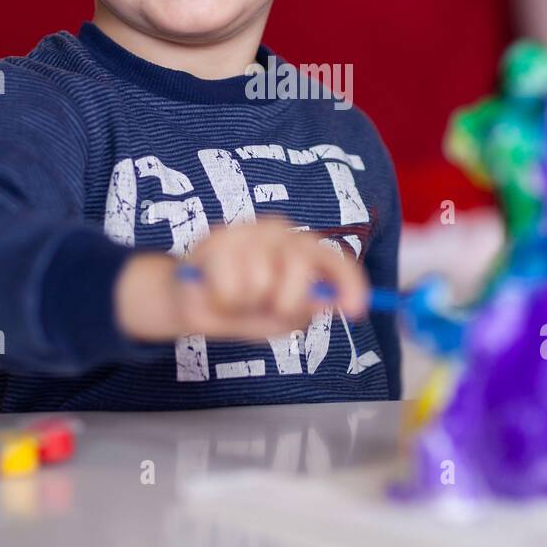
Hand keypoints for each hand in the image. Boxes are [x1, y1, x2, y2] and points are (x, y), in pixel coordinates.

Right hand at [114, 216, 368, 341]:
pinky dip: (224, 300)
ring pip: (261, 280)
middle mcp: (280, 232)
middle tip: (264, 307)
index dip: (350, 283)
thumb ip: (304, 308)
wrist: (190, 299)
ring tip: (236, 298)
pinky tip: (217, 292)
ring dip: (247, 303)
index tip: (357, 309)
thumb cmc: (242, 307)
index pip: (334, 260)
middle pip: (299, 267)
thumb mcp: (279, 316)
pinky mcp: (216, 239)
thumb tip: (332, 301)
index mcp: (302, 249)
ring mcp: (248, 230)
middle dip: (284, 301)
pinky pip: (231, 285)